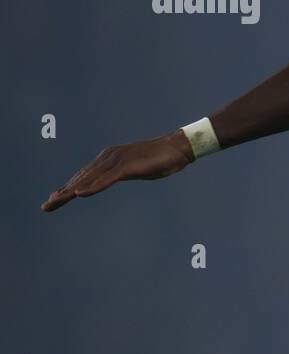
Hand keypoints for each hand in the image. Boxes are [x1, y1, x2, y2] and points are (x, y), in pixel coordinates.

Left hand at [42, 131, 194, 211]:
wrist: (179, 147)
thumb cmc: (161, 158)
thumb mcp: (137, 169)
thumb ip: (123, 173)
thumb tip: (117, 178)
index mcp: (110, 159)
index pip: (85, 176)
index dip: (69, 188)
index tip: (55, 199)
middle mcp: (108, 158)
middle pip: (82, 178)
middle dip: (63, 193)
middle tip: (46, 206)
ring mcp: (117, 161)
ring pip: (90, 179)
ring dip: (71, 192)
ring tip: (55, 201)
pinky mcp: (127, 166)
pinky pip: (106, 179)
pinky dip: (92, 187)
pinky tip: (80, 195)